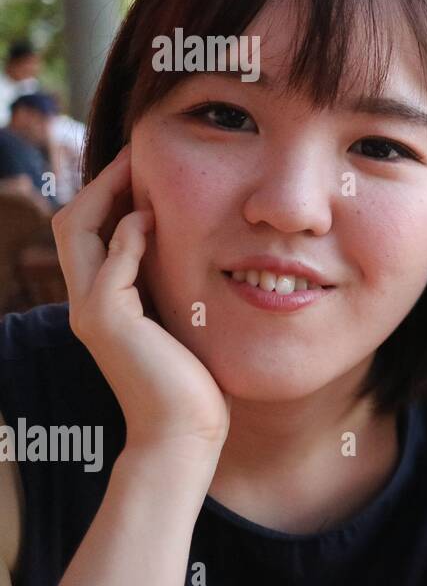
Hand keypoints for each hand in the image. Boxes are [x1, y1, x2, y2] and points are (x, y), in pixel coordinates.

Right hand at [50, 143, 230, 456]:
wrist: (184, 432)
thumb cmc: (194, 380)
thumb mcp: (185, 318)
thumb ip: (176, 286)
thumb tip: (196, 250)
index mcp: (104, 300)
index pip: (89, 231)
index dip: (109, 194)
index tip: (144, 167)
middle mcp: (87, 302)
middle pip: (72, 222)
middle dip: (102, 182)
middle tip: (137, 154)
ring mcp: (92, 311)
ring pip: (78, 232)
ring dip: (108, 194)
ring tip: (140, 169)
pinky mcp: (106, 322)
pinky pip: (111, 263)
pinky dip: (129, 236)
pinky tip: (154, 218)